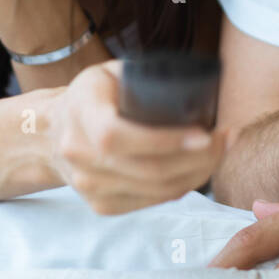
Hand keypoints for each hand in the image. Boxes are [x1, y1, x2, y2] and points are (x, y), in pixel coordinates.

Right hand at [45, 61, 228, 214]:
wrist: (51, 135)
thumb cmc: (91, 96)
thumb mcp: (107, 72)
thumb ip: (142, 76)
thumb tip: (196, 82)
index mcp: (81, 115)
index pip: (118, 136)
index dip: (165, 140)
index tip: (205, 132)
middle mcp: (79, 157)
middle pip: (148, 169)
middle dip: (199, 158)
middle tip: (227, 137)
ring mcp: (89, 187)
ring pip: (156, 190)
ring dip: (199, 173)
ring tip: (222, 149)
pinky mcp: (101, 206)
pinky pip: (152, 202)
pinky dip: (183, 186)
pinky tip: (200, 168)